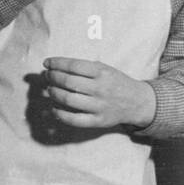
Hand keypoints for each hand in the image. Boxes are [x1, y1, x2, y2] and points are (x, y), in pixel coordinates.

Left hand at [42, 57, 156, 130]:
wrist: (137, 102)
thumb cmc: (116, 83)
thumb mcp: (105, 69)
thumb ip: (84, 68)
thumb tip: (56, 67)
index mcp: (102, 72)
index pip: (73, 65)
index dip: (56, 63)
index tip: (47, 63)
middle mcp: (100, 88)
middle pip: (68, 82)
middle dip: (52, 77)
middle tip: (47, 76)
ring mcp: (99, 106)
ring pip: (68, 99)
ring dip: (54, 93)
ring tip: (50, 89)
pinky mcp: (98, 121)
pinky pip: (74, 119)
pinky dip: (60, 114)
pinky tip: (54, 108)